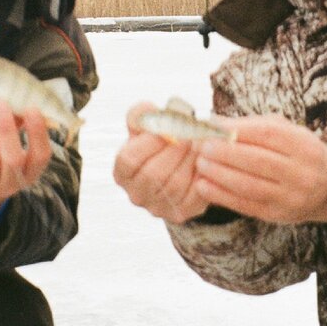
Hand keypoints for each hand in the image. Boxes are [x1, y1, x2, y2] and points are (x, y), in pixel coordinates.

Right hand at [112, 102, 209, 223]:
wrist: (182, 165)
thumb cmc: (160, 142)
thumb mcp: (146, 125)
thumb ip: (141, 115)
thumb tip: (148, 111)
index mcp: (122, 173)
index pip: (129, 159)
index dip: (149, 142)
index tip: (167, 128)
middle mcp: (136, 194)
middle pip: (152, 174)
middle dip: (175, 150)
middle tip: (190, 135)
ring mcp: (157, 208)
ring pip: (175, 185)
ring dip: (190, 160)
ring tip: (200, 145)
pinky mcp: (179, 214)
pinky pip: (193, 196)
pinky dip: (201, 176)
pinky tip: (205, 162)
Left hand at [194, 114, 326, 224]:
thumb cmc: (297, 153)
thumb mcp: (288, 132)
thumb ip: (255, 126)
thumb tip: (215, 122)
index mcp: (303, 145)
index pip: (268, 133)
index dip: (236, 128)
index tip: (212, 124)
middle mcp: (300, 172)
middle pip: (257, 160)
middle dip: (224, 152)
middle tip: (202, 146)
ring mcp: (289, 196)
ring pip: (249, 185)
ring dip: (219, 174)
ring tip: (200, 164)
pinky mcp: (276, 214)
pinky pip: (245, 205)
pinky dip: (221, 195)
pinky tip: (203, 185)